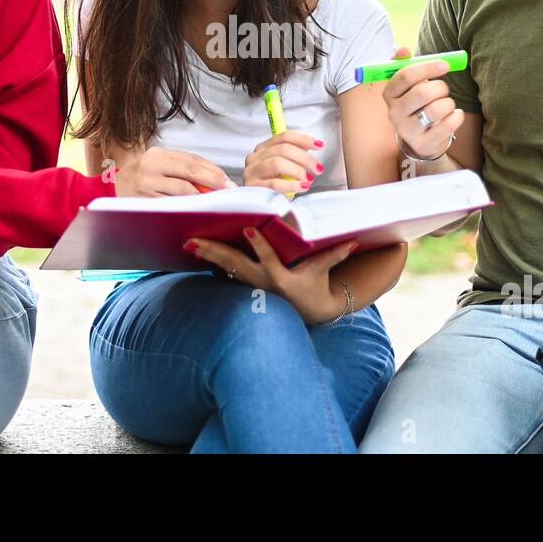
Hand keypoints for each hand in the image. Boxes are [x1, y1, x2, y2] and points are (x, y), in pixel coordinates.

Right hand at [114, 146, 234, 196]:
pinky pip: (171, 203)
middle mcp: (151, 165)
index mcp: (158, 154)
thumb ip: (181, 170)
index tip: (227, 180)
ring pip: (181, 189)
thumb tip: (213, 179)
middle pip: (189, 170)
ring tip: (215, 201)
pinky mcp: (144, 200)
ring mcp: (146, 182)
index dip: (212, 170)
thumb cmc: (140, 179)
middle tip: (228, 189)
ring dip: (202, 196)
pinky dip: (186, 206)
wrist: (109, 190)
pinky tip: (196, 209)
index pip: (192, 159)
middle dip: (212, 180)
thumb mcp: (158, 167)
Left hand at [184, 225, 356, 323]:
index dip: (259, 245)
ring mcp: (251, 287)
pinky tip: (198, 253)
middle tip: (196, 240)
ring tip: (190, 244)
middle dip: (216, 252)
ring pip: (227, 270)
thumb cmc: (315, 287)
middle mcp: (262, 283)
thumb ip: (334, 255)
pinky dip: (213, 264)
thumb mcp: (322, 271)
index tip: (248, 229)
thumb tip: (352, 240)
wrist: (309, 312)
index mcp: (281, 278)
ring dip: (209, 257)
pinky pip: (226, 274)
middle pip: (236, 266)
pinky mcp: (246, 287)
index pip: (268, 260)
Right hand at [243, 131, 323, 195]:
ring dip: (298, 170)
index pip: (284, 137)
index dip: (303, 140)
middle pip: (283, 149)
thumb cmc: (274, 188)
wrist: (258, 208)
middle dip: (305, 158)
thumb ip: (294, 157)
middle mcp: (255, 157)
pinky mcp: (252, 187)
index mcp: (263, 149)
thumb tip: (313, 149)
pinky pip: (275, 183)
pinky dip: (292, 184)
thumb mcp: (283, 169)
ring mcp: (252, 172)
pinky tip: (302, 186)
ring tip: (308, 179)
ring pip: (277, 162)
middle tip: (318, 168)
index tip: (319, 145)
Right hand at [383, 46, 464, 158]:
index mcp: (389, 94)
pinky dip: (456, 116)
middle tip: (444, 89)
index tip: (445, 65)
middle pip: (422, 93)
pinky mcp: (423, 144)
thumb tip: (403, 50)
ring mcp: (407, 131)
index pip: (406, 75)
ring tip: (446, 105)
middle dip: (440, 87)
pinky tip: (453, 116)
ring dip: (448, 103)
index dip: (428, 67)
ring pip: (436, 109)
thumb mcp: (409, 86)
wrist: (420, 139)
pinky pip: (448, 124)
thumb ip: (406, 65)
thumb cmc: (417, 105)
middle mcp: (394, 113)